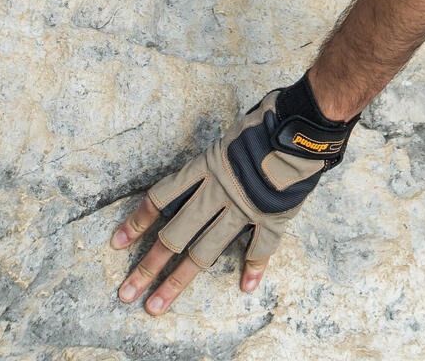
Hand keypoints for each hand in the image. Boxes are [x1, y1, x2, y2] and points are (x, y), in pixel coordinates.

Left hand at [111, 81, 352, 314]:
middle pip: (175, 235)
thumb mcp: (231, 134)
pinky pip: (260, 248)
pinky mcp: (271, 217)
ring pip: (204, 252)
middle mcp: (218, 193)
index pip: (161, 198)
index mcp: (205, 168)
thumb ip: (216, 158)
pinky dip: (254, 268)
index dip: (137, 222)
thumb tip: (210, 167)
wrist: (307, 126)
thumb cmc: (270, 119)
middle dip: (148, 267)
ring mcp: (243, 209)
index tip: (117, 244)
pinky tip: (246, 287)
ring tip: (158, 305)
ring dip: (179, 281)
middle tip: (127, 293)